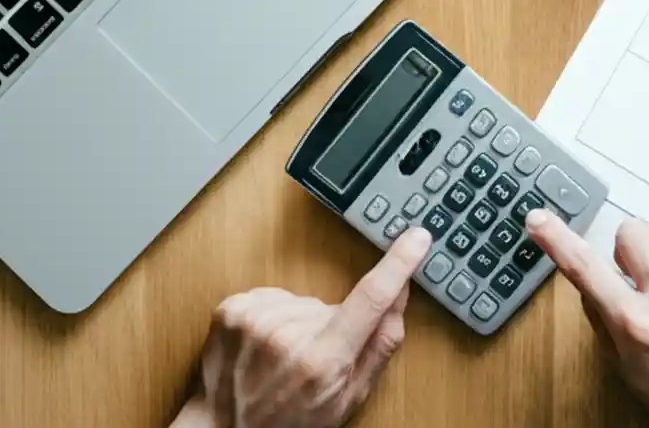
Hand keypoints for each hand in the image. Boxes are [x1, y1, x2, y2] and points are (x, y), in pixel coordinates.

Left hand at [171, 228, 431, 427]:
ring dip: (298, 323)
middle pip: (333, 307)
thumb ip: (379, 347)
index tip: (416, 238)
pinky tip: (263, 346)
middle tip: (311, 364)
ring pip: (303, 301)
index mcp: (324, 362)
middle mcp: (289, 336)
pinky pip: (273, 297)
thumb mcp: (348, 399)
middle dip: (331, 328)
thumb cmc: (289, 423)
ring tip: (281, 359)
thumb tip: (400, 297)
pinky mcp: (232, 309)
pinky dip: (273, 317)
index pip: (371, 299)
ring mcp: (256, 319)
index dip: (398, 264)